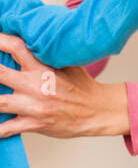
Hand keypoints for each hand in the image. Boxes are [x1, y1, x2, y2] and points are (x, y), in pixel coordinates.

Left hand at [0, 35, 128, 138]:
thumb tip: (23, 39)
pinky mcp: (36, 124)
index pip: (12, 46)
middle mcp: (36, 86)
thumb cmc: (82, 87)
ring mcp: (35, 106)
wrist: (99, 111)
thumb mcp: (65, 63)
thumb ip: (42, 53)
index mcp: (42, 68)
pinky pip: (9, 128)